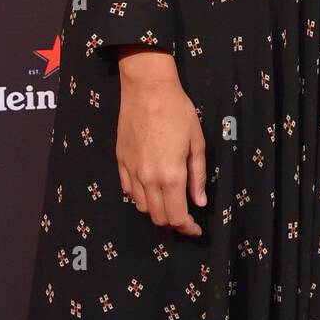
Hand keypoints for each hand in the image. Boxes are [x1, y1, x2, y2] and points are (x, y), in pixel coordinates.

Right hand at [115, 49, 206, 237]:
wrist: (147, 90)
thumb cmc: (177, 111)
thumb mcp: (196, 142)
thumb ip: (198, 175)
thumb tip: (199, 202)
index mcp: (170, 175)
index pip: (176, 216)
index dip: (187, 227)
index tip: (196, 229)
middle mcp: (148, 179)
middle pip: (158, 217)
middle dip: (174, 222)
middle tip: (186, 217)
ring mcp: (131, 172)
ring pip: (142, 207)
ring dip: (157, 211)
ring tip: (170, 202)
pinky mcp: (121, 163)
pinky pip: (129, 192)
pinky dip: (142, 198)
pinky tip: (152, 189)